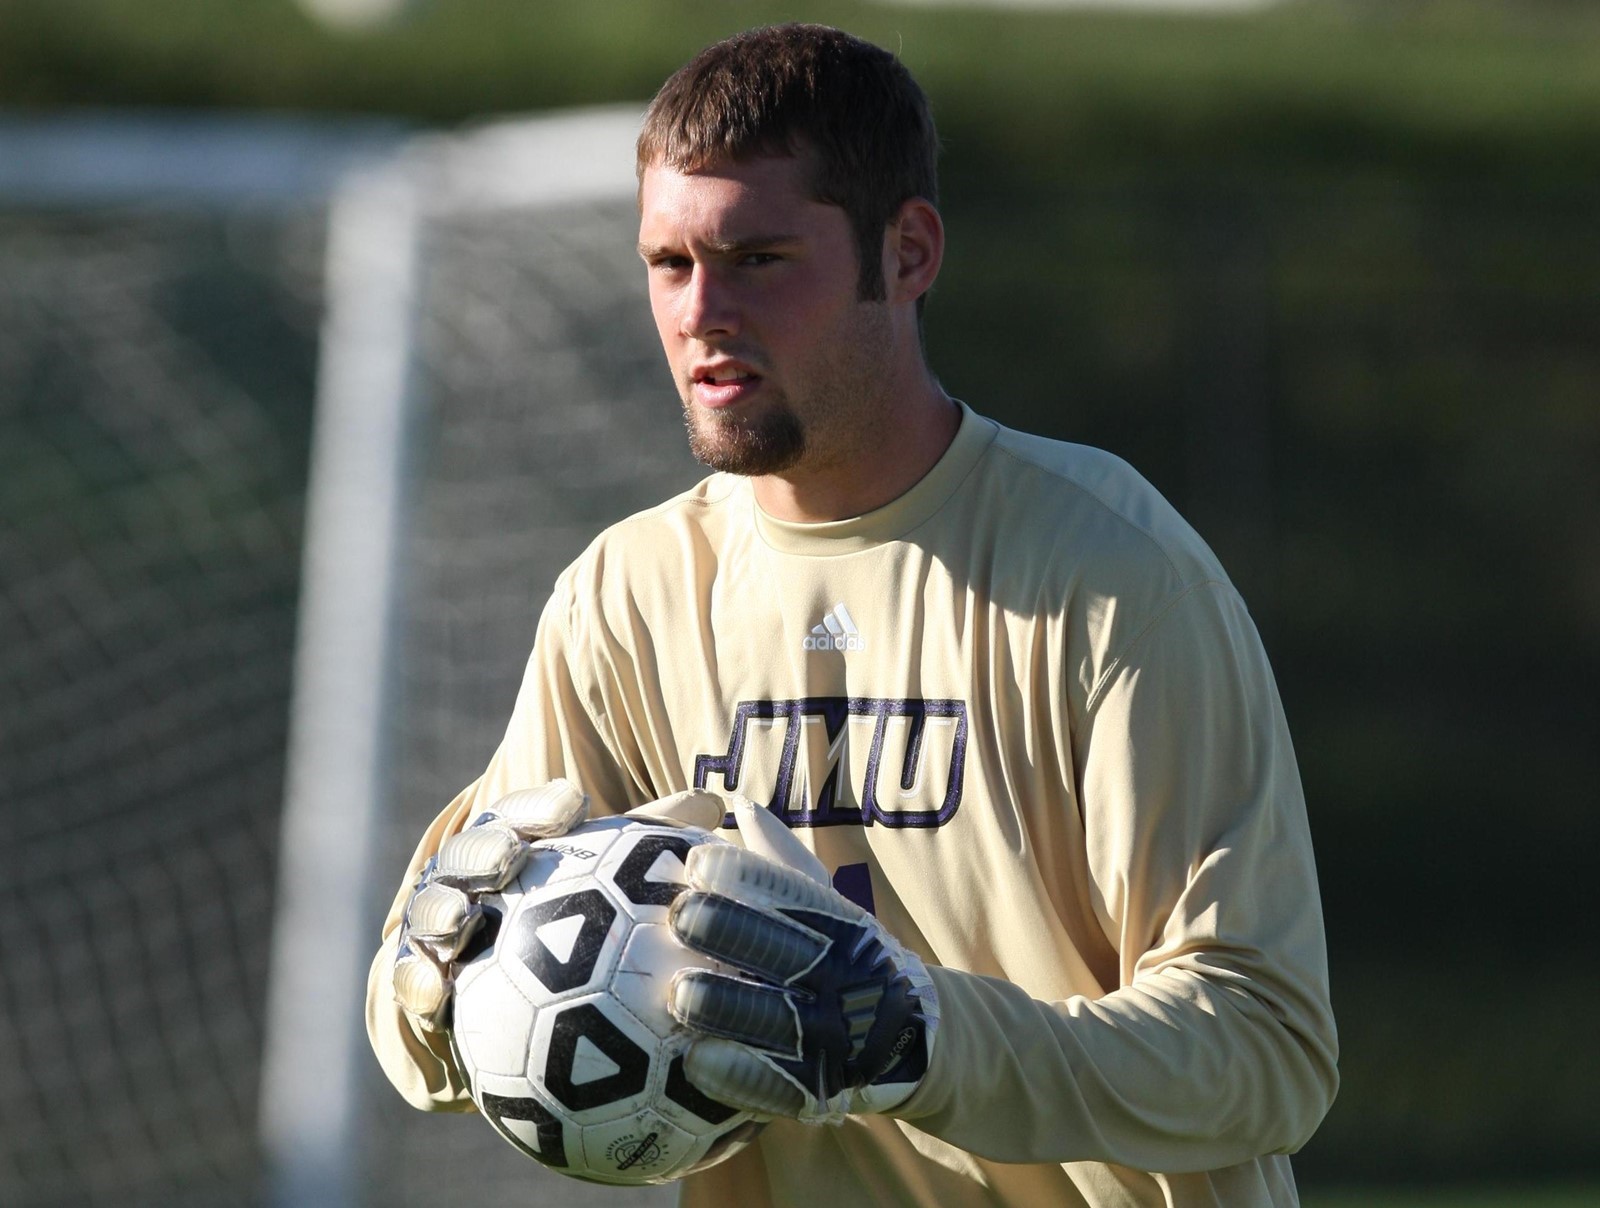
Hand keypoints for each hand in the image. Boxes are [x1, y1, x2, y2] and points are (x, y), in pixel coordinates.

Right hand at [392, 781, 724, 1031]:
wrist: (514, 1007)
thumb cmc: (575, 929)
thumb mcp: (616, 890)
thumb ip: (653, 852)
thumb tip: (715, 803)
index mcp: (513, 844)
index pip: (524, 815)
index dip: (542, 808)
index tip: (574, 808)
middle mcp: (469, 879)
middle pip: (467, 852)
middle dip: (482, 849)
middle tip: (509, 859)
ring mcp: (436, 926)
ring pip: (428, 908)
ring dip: (440, 910)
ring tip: (464, 922)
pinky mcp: (416, 979)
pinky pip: (410, 980)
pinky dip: (419, 982)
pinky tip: (437, 995)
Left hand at [667, 798, 938, 1124]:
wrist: (913, 1036)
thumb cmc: (847, 953)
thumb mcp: (827, 905)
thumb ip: (782, 861)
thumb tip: (743, 805)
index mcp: (840, 925)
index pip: (793, 894)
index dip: (746, 878)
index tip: (698, 861)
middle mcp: (842, 974)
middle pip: (786, 950)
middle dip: (733, 931)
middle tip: (681, 916)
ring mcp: (836, 1032)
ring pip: (780, 1018)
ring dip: (730, 1006)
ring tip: (679, 994)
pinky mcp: (823, 1085)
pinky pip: (780, 1082)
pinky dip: (739, 1074)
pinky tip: (694, 1064)